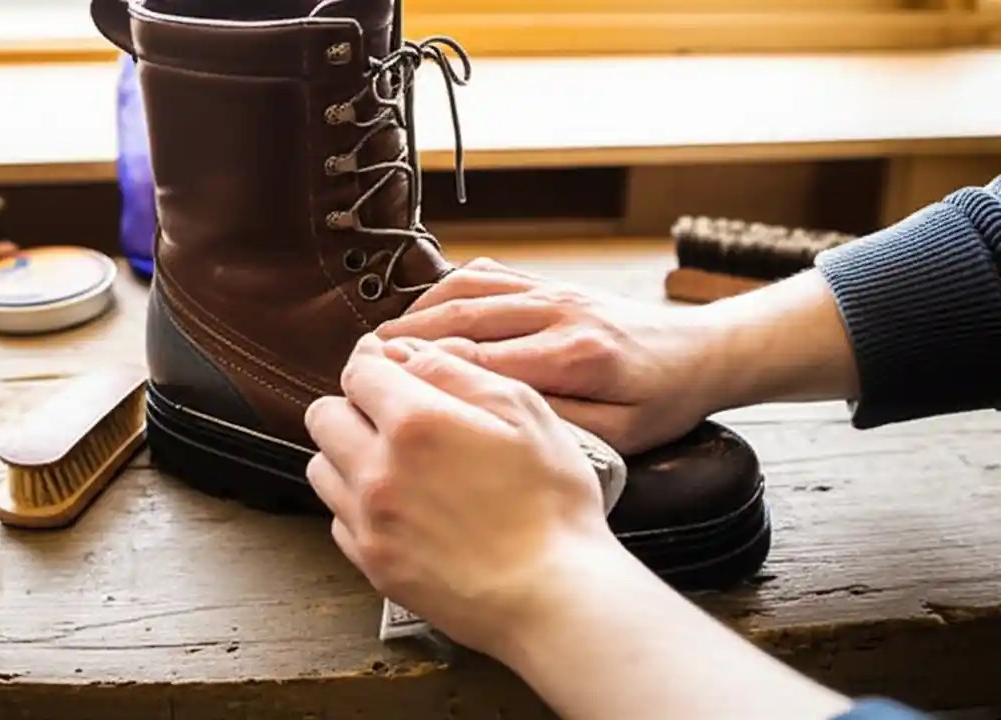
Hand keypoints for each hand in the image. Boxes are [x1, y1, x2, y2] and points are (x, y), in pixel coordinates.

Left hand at [304, 334, 616, 658]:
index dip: (375, 362)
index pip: (359, 371)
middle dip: (354, 406)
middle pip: (325, 415)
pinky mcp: (372, 564)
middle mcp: (378, 470)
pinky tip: (400, 507)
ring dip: (347, 454)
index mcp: (415, 422)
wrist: (554, 597)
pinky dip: (358, 505)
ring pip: (322, 466)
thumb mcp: (522, 410)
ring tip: (394, 463)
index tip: (389, 367)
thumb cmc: (550, 504)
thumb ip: (455, 370)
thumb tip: (405, 354)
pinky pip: (338, 518)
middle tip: (394, 416)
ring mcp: (369, 521)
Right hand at [375, 258, 723, 453]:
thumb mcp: (622, 433)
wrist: (701, 353)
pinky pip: (486, 274)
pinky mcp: (550, 282)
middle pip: (463, 317)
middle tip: (360, 364)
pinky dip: (445, 289)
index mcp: (573, 357)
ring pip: (468, 290)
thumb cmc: (661, 402)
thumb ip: (559, 422)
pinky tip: (420, 312)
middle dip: (406, 340)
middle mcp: (557, 313)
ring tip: (378, 341)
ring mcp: (552, 291)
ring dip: (417, 311)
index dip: (426, 373)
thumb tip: (494, 415)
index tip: (383, 390)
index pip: (481, 360)